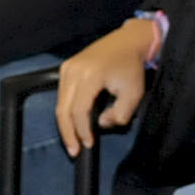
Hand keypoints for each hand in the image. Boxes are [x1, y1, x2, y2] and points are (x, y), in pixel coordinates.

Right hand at [55, 19, 153, 154]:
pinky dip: (66, 111)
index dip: (82, 131)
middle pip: (63, 108)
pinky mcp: (66, 67)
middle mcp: (73, 70)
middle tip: (74, 151)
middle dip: (68, 133)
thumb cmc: (131, 67)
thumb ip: (119, 115)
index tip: (89, 145)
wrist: (127, 42)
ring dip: (65, 124)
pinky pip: (61, 94)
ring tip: (73, 141)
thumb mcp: (133, 94)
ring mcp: (67, 67)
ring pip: (60, 103)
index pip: (79, 110)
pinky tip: (73, 123)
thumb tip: (100, 124)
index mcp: (90, 75)